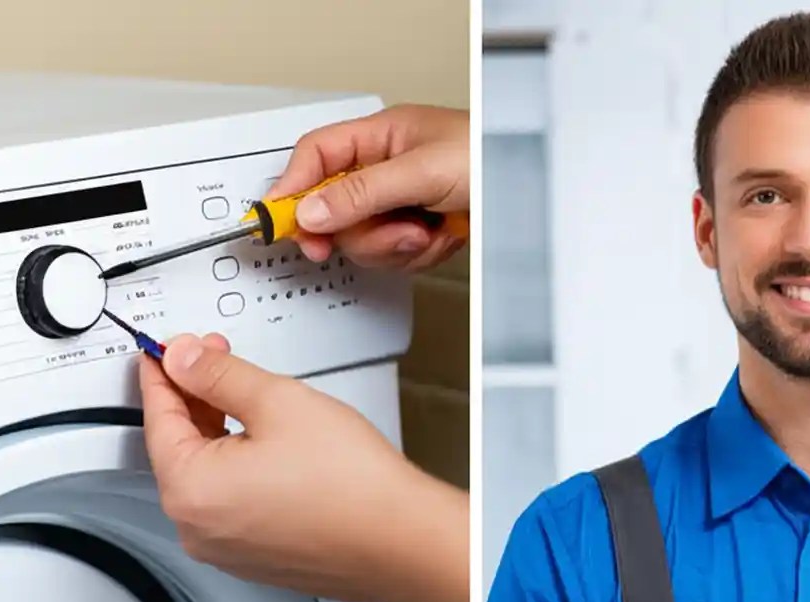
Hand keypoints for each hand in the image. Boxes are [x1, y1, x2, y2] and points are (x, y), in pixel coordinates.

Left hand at [137, 333, 469, 601]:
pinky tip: (268, 440)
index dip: (163, 372)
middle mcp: (198, 529)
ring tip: (252, 396)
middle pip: (179, 447)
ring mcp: (226, 549)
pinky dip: (240, 464)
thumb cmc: (352, 485)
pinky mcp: (256, 557)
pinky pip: (231, 500)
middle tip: (215, 358)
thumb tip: (184, 359)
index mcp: (190, 491)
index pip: (157, 417)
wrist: (401, 540)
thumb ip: (220, 374)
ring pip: (207, 474)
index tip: (165, 350)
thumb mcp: (277, 401)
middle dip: (195, 397)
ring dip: (219, 429)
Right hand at [266, 103, 469, 271]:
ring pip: (364, 240)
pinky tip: (440, 239)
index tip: (280, 221)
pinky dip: (418, 256)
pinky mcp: (418, 232)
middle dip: (363, 230)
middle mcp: (385, 170)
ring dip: (395, 245)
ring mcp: (400, 204)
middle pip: (335, 210)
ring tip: (425, 230)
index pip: (316, 157)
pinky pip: (394, 256)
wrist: (530, 194)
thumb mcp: (421, 171)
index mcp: (381, 137)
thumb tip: (314, 211)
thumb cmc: (489, 159)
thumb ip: (362, 192)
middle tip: (385, 231)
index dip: (293, 188)